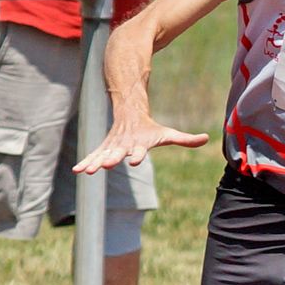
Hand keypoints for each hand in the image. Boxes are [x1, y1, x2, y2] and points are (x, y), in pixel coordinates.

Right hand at [71, 111, 206, 173]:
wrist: (129, 113)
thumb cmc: (151, 129)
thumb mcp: (168, 133)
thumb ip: (185, 139)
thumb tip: (207, 138)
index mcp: (140, 142)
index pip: (140, 150)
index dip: (138, 155)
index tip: (136, 160)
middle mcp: (124, 144)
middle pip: (118, 152)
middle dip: (112, 159)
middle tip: (107, 165)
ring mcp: (112, 146)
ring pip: (103, 155)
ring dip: (95, 163)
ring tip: (88, 172)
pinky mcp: (104, 148)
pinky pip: (93, 155)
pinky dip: (86, 162)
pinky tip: (77, 171)